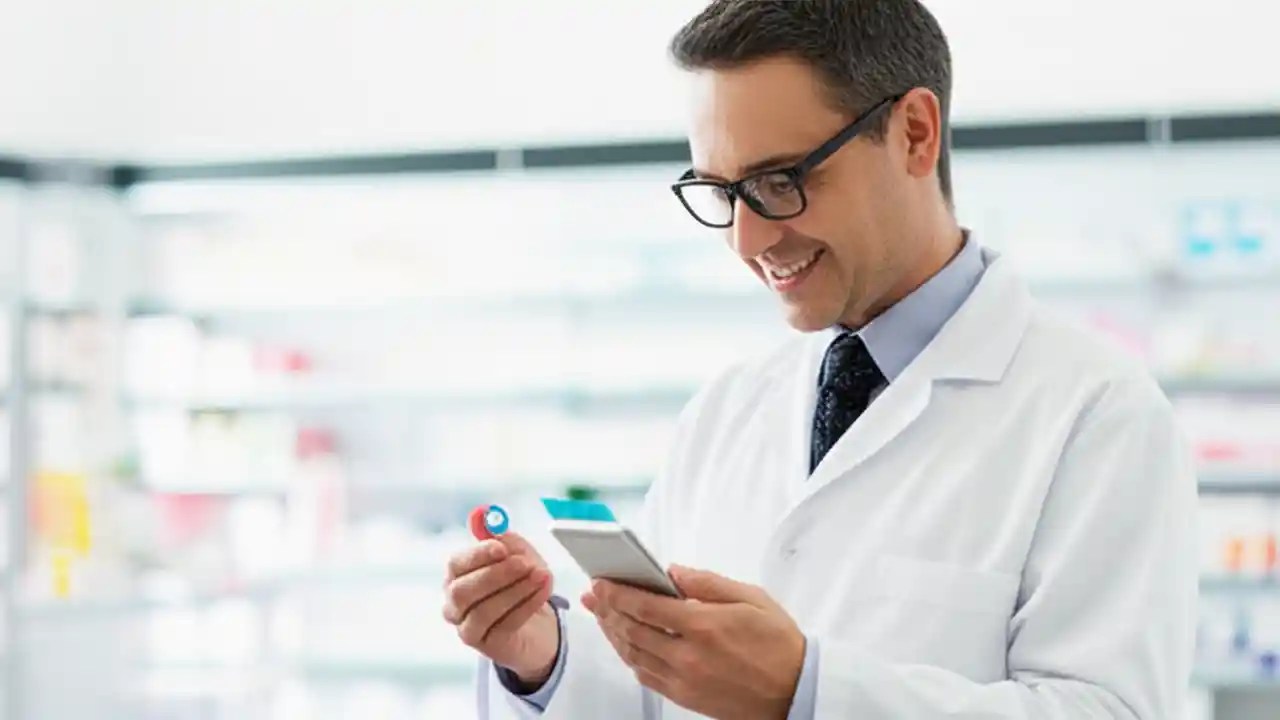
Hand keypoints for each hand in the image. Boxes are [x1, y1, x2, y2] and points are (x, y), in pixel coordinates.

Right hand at [442, 532, 558, 686]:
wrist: (536, 626)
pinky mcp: (487, 646)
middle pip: (463, 591)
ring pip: (484, 610)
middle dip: (495, 575)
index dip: (478, 555)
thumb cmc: (519, 585)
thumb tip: (496, 526)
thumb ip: (508, 542)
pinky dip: (527, 605)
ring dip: (516, 590)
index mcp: (457, 576)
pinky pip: (505, 625)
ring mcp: (468, 628)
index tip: (501, 547)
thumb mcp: (519, 556)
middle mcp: (455, 604)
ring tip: (541, 576)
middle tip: (524, 563)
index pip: (456, 564)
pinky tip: (544, 591)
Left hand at [582, 565, 804, 719]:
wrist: (797, 691)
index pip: (646, 606)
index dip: (617, 593)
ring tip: (603, 616)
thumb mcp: (750, 598)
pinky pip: (646, 676)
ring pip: (634, 654)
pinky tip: (625, 644)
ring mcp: (684, 680)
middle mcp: (688, 655)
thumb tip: (673, 571)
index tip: (601, 583)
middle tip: (594, 596)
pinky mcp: (685, 697)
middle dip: (608, 610)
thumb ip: (707, 582)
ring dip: (614, 633)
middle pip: (632, 630)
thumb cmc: (778, 643)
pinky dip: (630, 658)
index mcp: (704, 625)